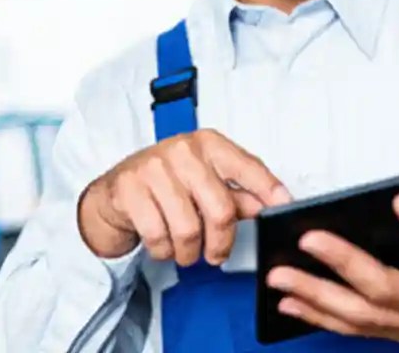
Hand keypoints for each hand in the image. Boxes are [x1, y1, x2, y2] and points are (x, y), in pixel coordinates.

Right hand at [79, 129, 291, 264]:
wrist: (114, 191)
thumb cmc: (167, 185)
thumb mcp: (204, 183)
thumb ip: (238, 194)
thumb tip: (269, 205)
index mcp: (208, 144)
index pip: (247, 167)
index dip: (268, 188)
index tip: (284, 206)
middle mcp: (183, 150)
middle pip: (220, 209)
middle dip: (221, 243)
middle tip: (216, 254)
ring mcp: (154, 167)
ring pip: (188, 229)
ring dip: (189, 252)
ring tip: (185, 251)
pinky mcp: (129, 189)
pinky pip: (158, 236)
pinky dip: (163, 251)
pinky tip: (162, 244)